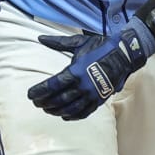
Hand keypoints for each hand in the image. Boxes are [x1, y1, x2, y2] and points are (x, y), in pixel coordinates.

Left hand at [27, 19, 154, 120]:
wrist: (124, 55)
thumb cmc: (100, 47)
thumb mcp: (78, 42)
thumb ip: (58, 42)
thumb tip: (40, 38)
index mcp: (76, 71)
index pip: (52, 85)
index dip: (39, 91)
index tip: (30, 94)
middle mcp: (83, 85)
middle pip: (58, 99)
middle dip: (44, 102)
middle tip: (36, 103)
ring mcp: (92, 95)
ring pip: (69, 108)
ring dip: (56, 110)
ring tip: (47, 109)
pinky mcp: (99, 100)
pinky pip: (84, 112)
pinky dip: (72, 116)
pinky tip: (64, 115)